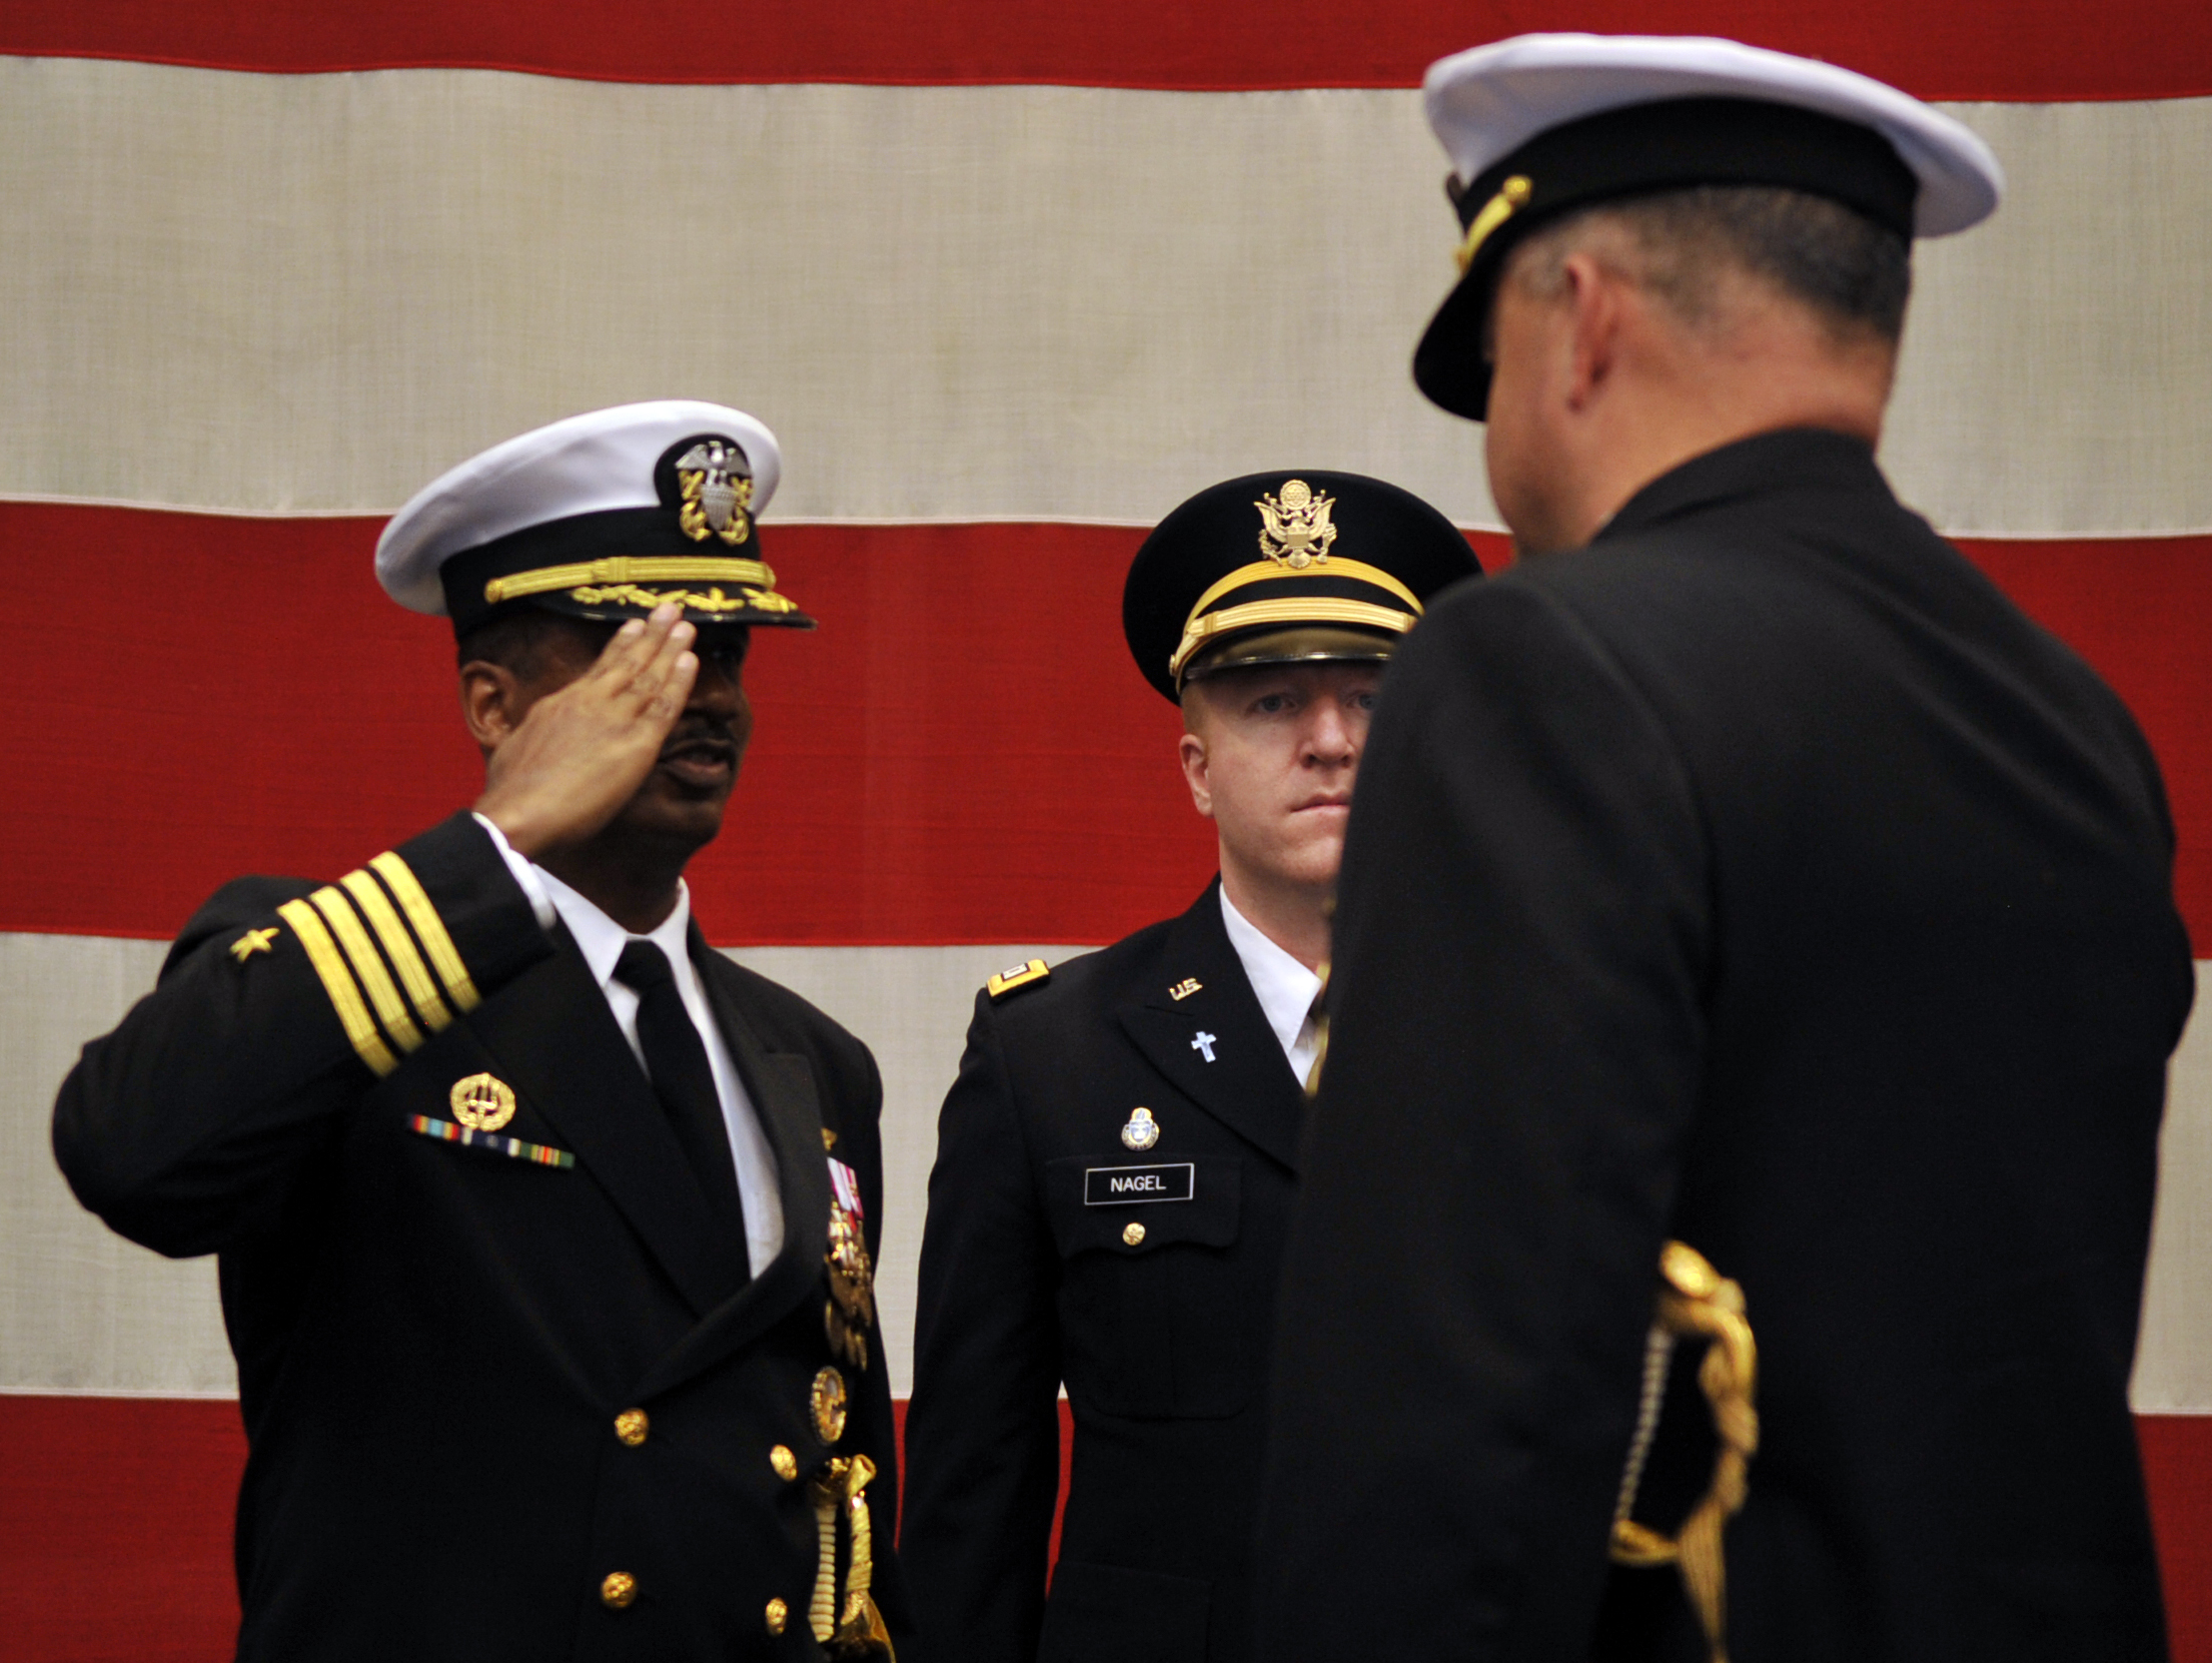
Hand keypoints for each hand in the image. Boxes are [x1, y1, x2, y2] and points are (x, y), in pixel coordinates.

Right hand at [473, 606, 698, 857]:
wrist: (520, 811)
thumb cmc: (510, 793)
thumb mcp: (513, 749)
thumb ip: (531, 737)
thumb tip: (528, 736)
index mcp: (559, 704)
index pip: (598, 670)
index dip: (620, 647)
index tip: (634, 627)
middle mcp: (589, 703)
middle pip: (627, 662)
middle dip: (651, 634)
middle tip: (669, 609)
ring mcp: (614, 720)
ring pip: (650, 677)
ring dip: (671, 648)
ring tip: (686, 625)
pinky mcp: (636, 744)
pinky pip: (666, 706)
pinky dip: (680, 681)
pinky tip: (691, 661)